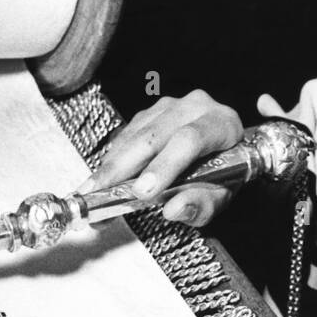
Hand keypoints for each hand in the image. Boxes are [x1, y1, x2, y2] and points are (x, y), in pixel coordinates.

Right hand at [77, 90, 242, 226]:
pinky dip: (112, 159)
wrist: (223, 149)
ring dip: (111, 165)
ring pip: (135, 135)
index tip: (142, 191)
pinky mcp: (150, 113)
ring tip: (92, 192)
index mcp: (221, 124)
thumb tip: (174, 209)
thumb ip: (202, 205)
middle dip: (123, 168)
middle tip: (99, 194)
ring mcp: (170, 106)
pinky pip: (126, 135)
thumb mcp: (221, 196)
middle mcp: (196, 107)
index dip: (165, 165)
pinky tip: (101, 179)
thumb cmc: (224, 172)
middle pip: (154, 136)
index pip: (190, 139)